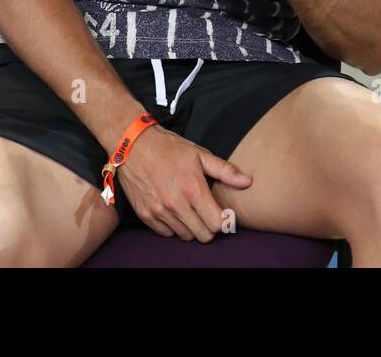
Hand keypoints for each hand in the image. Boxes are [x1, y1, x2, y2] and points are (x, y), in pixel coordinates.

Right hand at [115, 124, 251, 240]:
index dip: (223, 220)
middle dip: (209, 227)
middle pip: (203, 235)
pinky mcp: (145, 215)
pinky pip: (166, 233)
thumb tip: (247, 182)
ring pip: (185, 236)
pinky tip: (175, 211)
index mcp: (193, 189)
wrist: (133, 145)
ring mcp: (159, 211)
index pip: (217, 224)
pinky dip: (173, 226)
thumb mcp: (200, 154)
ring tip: (190, 209)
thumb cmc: (169, 147)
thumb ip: (225, 171)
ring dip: (191, 227)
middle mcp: (176, 204)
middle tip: (208, 212)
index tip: (222, 212)